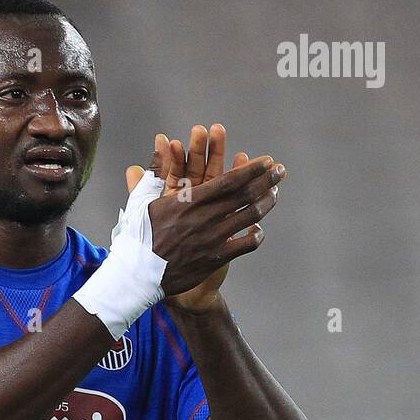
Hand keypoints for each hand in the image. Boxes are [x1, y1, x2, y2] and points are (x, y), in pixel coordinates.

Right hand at [128, 126, 285, 311]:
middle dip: (268, 180)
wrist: (139, 275)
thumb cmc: (139, 237)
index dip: (252, 169)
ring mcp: (213, 238)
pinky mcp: (216, 258)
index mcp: (191, 200)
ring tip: (275, 193)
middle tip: (281, 171)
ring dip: (266, 203)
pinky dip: (256, 235)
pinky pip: (245, 245)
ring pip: (250, 216)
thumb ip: (155, 173)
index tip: (267, 161)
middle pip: (246, 194)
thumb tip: (157, 145)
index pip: (230, 180)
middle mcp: (206, 216)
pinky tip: (259, 230)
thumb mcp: (142, 201)